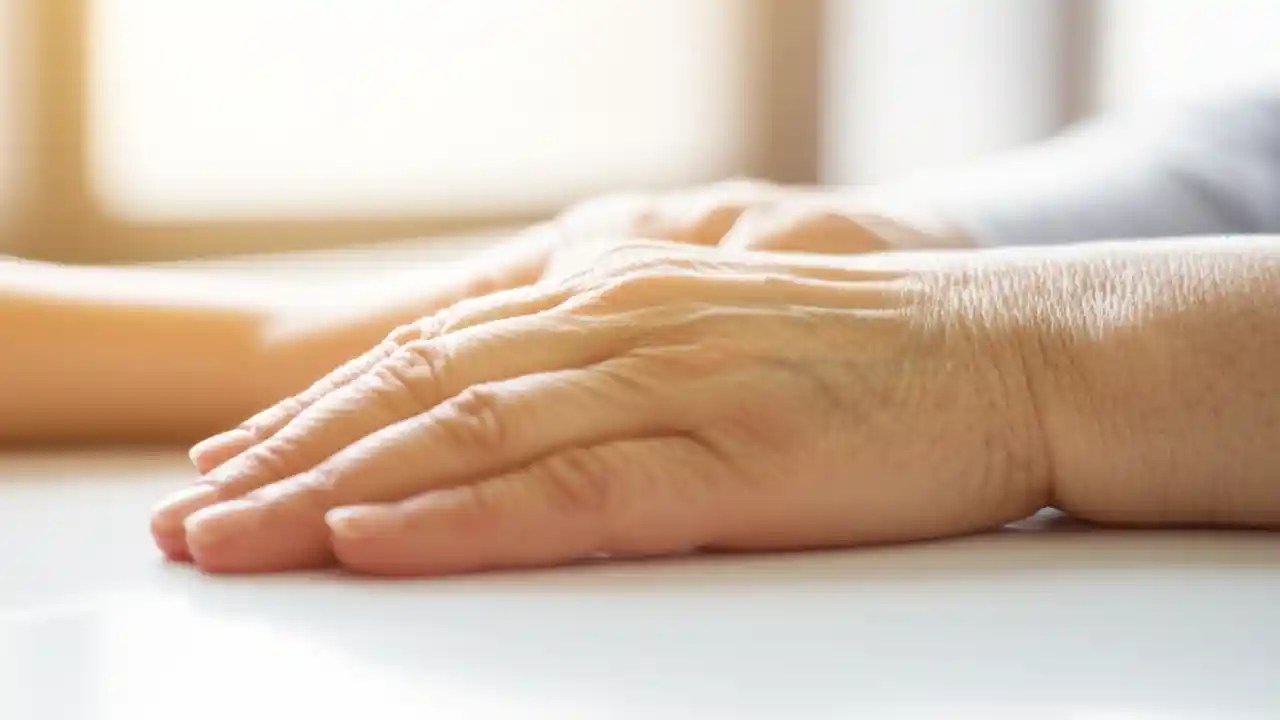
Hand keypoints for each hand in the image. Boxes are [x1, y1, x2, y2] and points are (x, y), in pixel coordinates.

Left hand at [151, 243, 1049, 574]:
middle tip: (190, 512)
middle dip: (290, 456)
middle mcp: (619, 327)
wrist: (1009, 351)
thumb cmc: (872, 359)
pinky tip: (372, 542)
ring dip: (334, 489)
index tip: (238, 459)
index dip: (324, 411)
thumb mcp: (717, 332)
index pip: (434, 353)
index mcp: (616, 297)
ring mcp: (667, 389)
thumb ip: (616, 353)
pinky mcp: (722, 463)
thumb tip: (524, 388)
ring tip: (234, 535)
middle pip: (419, 394)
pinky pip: (563, 494)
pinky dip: (456, 521)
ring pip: (464, 439)